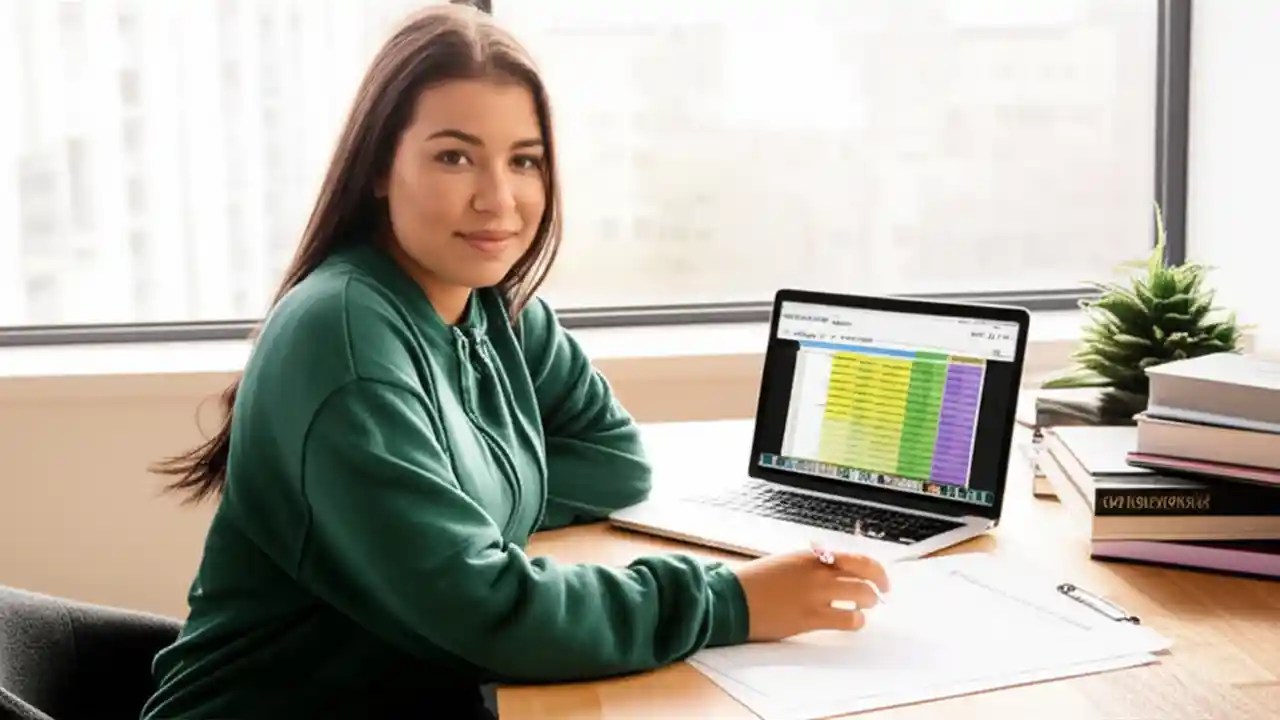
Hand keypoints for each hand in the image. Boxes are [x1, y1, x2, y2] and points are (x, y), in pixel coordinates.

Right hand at [732, 550, 890, 641]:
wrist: (732, 599)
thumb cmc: (754, 582)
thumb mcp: (786, 564)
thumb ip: (812, 567)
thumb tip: (836, 576)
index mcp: (811, 556)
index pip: (857, 558)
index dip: (876, 569)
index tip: (880, 578)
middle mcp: (818, 571)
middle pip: (866, 576)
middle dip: (878, 588)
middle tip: (879, 596)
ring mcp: (816, 594)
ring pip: (863, 597)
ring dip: (867, 604)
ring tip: (862, 610)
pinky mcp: (810, 617)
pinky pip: (847, 619)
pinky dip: (855, 621)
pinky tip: (850, 621)